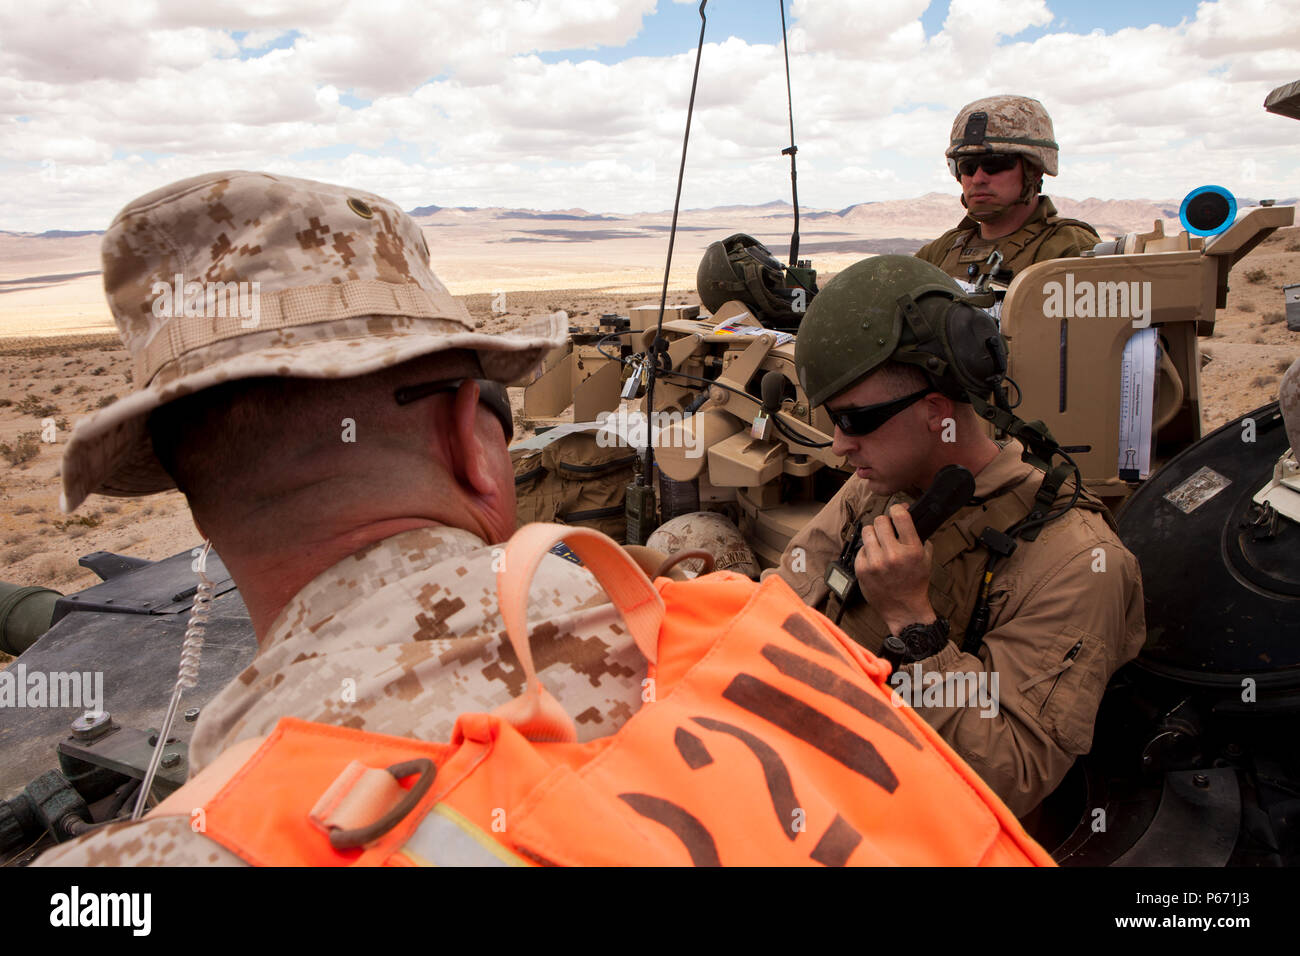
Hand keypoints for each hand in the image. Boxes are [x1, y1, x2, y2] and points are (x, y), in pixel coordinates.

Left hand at [853, 503, 935, 633]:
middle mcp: (893, 554)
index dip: (897, 509)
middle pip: (880, 521)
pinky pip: (861, 549)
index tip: (896, 511)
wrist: (904, 609)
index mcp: (912, 549)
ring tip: (879, 543)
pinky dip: (867, 551)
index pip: (899, 516)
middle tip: (886, 530)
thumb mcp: (925, 558)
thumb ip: (919, 536)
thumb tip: (905, 512)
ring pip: (867, 532)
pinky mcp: (862, 570)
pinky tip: (874, 559)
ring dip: (873, 535)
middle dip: (884, 523)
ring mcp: (876, 562)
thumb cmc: (915, 583)